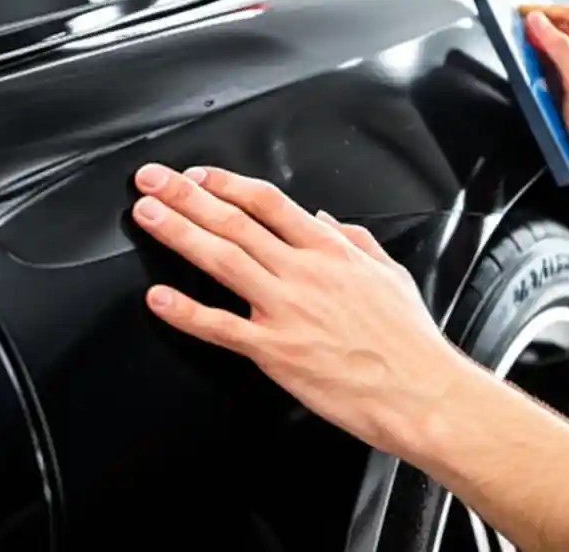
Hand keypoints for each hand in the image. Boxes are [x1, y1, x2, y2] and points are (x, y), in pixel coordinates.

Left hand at [131, 163, 468, 456]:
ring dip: (179, 233)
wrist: (420, 392)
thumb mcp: (390, 274)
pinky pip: (221, 327)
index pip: (268, 202)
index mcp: (331, 250)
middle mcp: (304, 272)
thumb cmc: (408, 341)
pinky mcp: (275, 351)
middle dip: (186, 196)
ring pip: (222, 260)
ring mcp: (287, 309)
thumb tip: (326, 218)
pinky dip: (186, 312)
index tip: (198, 175)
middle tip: (152, 180)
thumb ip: (355, 240)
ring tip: (147, 215)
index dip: (226, 183)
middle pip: (234, 221)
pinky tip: (159, 298)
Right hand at [519, 5, 568, 211]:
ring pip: (543, 73)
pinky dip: (528, 100)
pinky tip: (523, 104)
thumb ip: (560, 51)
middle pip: (554, 44)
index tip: (525, 15)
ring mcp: (568, 99)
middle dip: (532, 38)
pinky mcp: (558, 121)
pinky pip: (538, 102)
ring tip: (515, 70)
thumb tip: (537, 21)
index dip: (552, 12)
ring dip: (527, 71)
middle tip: (511, 38)